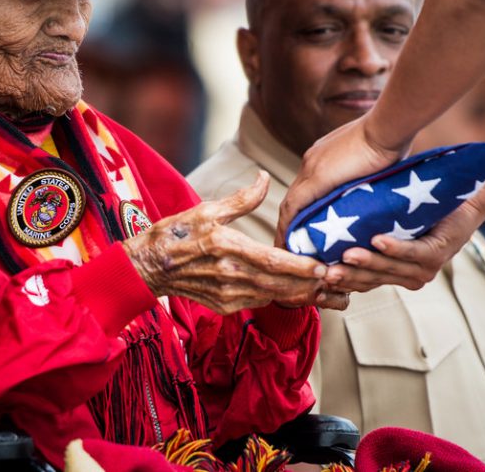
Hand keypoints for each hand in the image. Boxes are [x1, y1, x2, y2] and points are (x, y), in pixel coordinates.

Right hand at [123, 171, 326, 313]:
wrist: (147, 267)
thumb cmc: (176, 233)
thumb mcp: (207, 208)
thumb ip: (242, 199)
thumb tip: (264, 178)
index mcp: (227, 248)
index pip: (273, 262)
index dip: (301, 268)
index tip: (324, 267)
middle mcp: (229, 276)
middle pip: (279, 285)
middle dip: (310, 285)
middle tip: (337, 279)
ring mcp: (226, 295)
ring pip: (273, 297)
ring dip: (300, 294)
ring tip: (326, 289)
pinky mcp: (224, 306)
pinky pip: (259, 302)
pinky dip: (279, 297)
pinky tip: (298, 291)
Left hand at [277, 116, 408, 246]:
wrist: (389, 127)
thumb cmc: (391, 139)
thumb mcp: (375, 161)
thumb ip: (368, 176)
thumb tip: (376, 190)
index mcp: (324, 157)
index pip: (306, 190)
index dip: (303, 212)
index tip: (305, 231)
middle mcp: (312, 161)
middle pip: (294, 199)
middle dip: (292, 224)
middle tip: (293, 248)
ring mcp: (311, 168)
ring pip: (290, 205)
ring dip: (288, 229)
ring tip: (290, 253)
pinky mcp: (317, 177)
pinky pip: (294, 207)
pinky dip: (289, 227)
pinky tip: (291, 245)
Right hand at [322, 201, 476, 292]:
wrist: (463, 201)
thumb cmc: (422, 212)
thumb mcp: (390, 228)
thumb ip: (365, 235)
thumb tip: (325, 228)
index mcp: (395, 274)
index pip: (361, 283)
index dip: (339, 282)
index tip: (315, 275)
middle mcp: (408, 276)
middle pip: (370, 279)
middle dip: (346, 276)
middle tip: (322, 272)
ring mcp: (424, 268)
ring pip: (388, 268)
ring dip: (366, 262)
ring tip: (344, 255)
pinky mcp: (437, 253)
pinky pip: (411, 253)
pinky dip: (393, 247)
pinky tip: (377, 239)